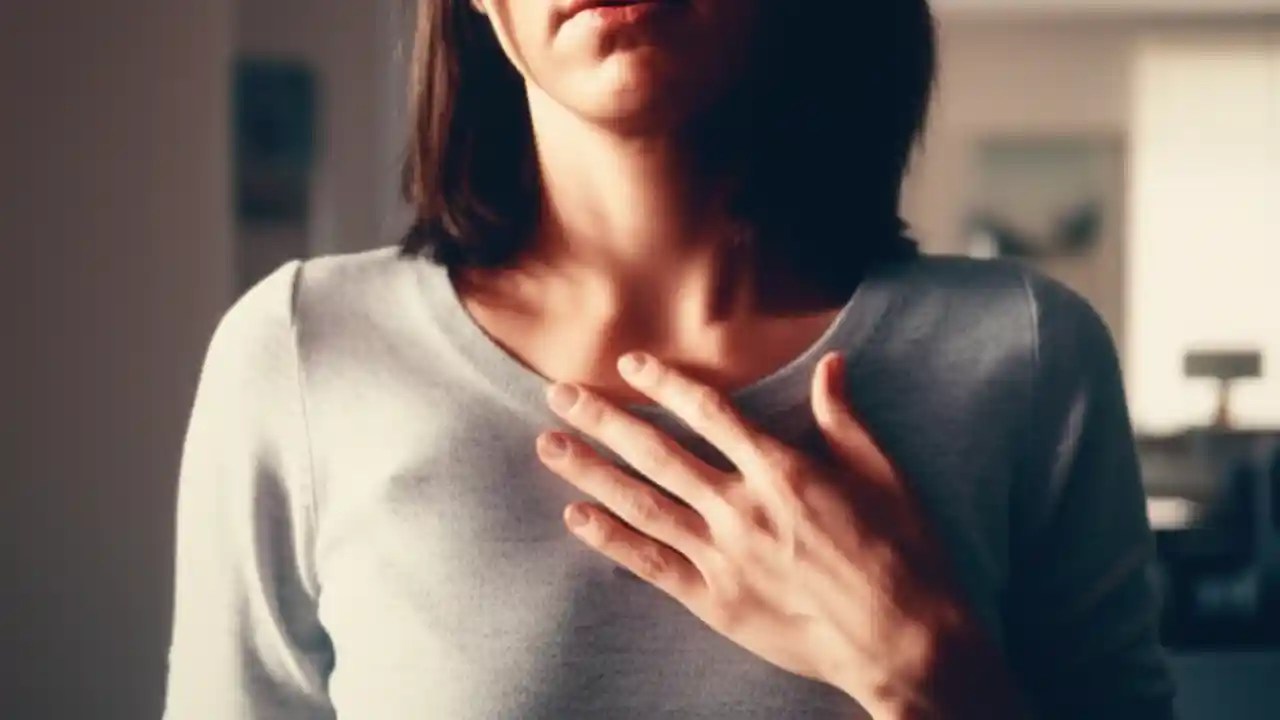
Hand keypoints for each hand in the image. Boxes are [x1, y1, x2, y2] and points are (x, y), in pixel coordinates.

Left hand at [534, 350, 1012, 716]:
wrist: (903, 639)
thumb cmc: (904, 554)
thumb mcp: (884, 474)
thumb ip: (845, 419)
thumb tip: (831, 364)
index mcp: (782, 470)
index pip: (709, 412)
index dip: (665, 382)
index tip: (629, 363)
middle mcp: (741, 507)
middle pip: (657, 452)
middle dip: (604, 419)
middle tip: (560, 394)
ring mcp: (723, 555)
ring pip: (641, 502)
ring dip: (590, 471)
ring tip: (548, 444)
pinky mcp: (713, 600)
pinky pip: (650, 563)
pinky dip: (609, 539)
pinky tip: (575, 517)